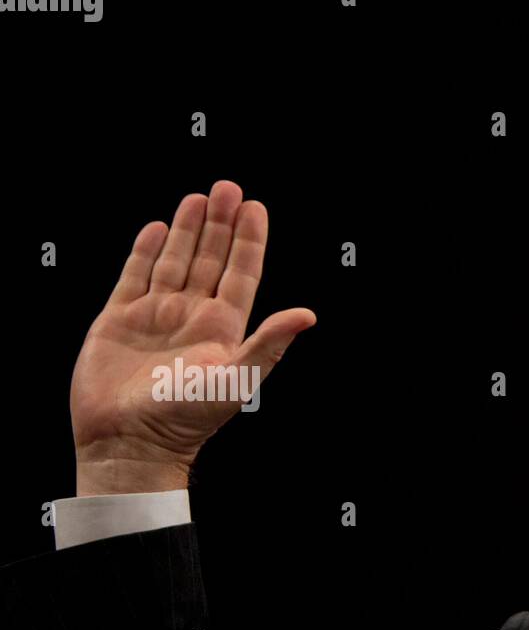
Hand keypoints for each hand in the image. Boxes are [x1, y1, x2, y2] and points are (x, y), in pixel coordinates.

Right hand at [71, 180, 315, 494]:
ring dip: (186, 230)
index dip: (249, 241)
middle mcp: (191, 318)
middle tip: (227, 187)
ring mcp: (155, 316)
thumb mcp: (236, 379)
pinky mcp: (118, 320)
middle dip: (219, 224)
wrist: (129, 441)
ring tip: (197, 198)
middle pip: (209, 260)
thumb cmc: (185, 418)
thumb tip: (308, 315)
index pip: (241, 274)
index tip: (255, 207)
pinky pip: (134, 276)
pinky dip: (145, 252)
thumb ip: (269, 344)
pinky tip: (156, 228)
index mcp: (222, 330)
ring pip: (174, 262)